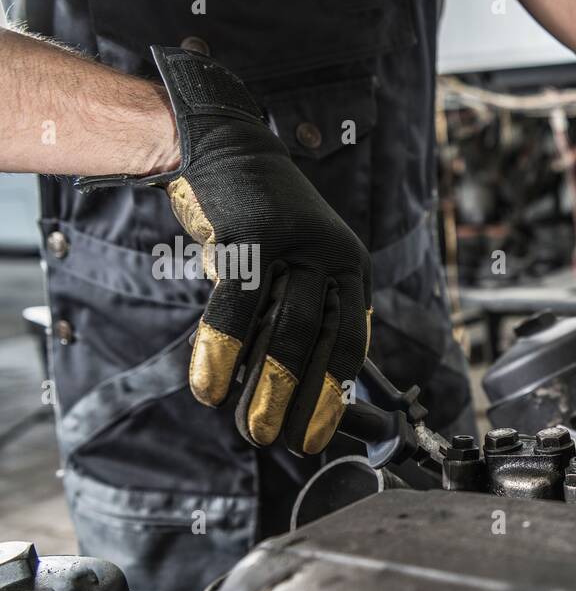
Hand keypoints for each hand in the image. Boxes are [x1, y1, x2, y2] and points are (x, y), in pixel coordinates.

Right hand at [82, 46, 370, 455]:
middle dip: (305, 401)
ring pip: (286, 330)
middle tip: (288, 445)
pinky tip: (208, 387)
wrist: (224, 145)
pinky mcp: (253, 236)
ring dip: (268, 388)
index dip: (336, 394)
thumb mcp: (295, 266)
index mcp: (351, 271)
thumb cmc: (258, 222)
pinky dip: (223, 351)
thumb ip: (298, 318)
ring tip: (253, 432)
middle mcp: (334, 259)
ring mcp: (297, 245)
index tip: (318, 435)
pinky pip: (238, 306)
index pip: (352, 344)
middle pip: (323, 344)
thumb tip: (286, 393)